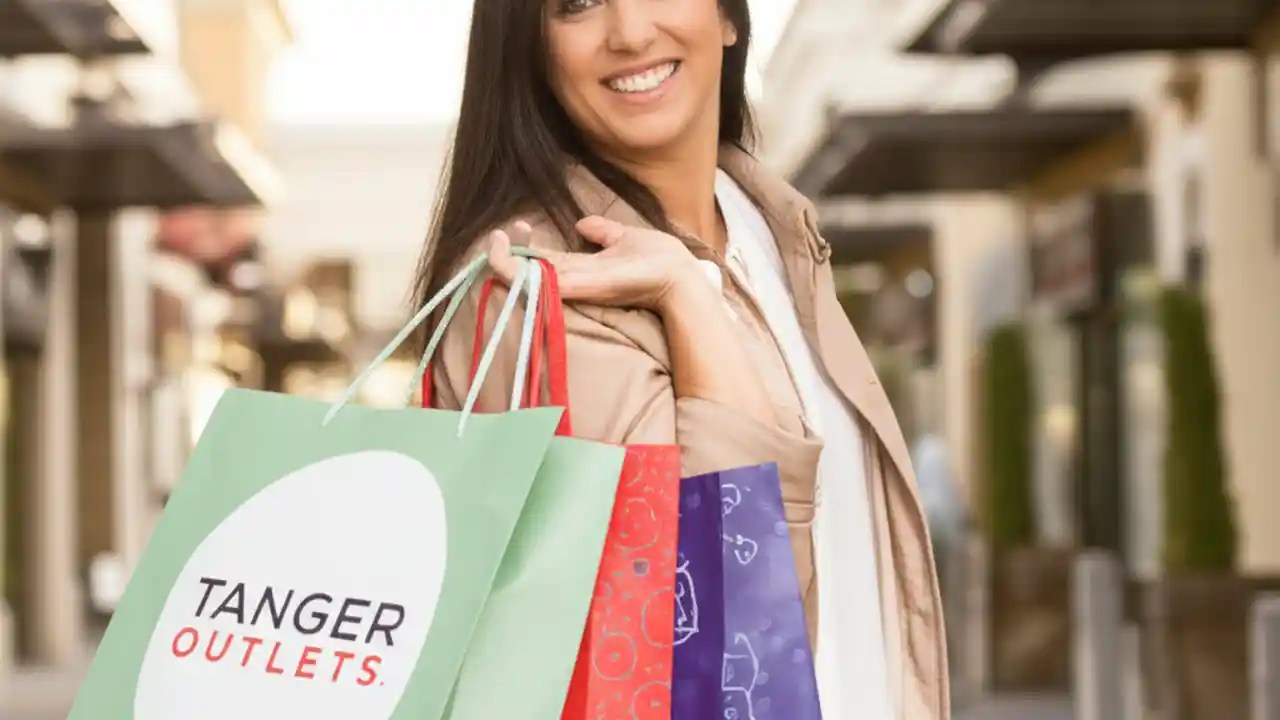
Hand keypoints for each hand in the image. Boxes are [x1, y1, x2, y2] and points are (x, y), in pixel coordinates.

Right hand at [486, 216, 705, 312]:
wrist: (677, 276)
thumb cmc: (657, 260)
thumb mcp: (624, 237)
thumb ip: (602, 231)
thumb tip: (581, 223)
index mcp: (582, 268)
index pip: (544, 261)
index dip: (526, 246)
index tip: (517, 225)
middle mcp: (573, 279)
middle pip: (530, 271)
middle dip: (508, 254)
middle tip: (494, 235)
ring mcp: (573, 285)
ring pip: (526, 279)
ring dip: (504, 261)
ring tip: (491, 242)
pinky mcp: (575, 287)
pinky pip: (538, 283)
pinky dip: (517, 271)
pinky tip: (501, 257)